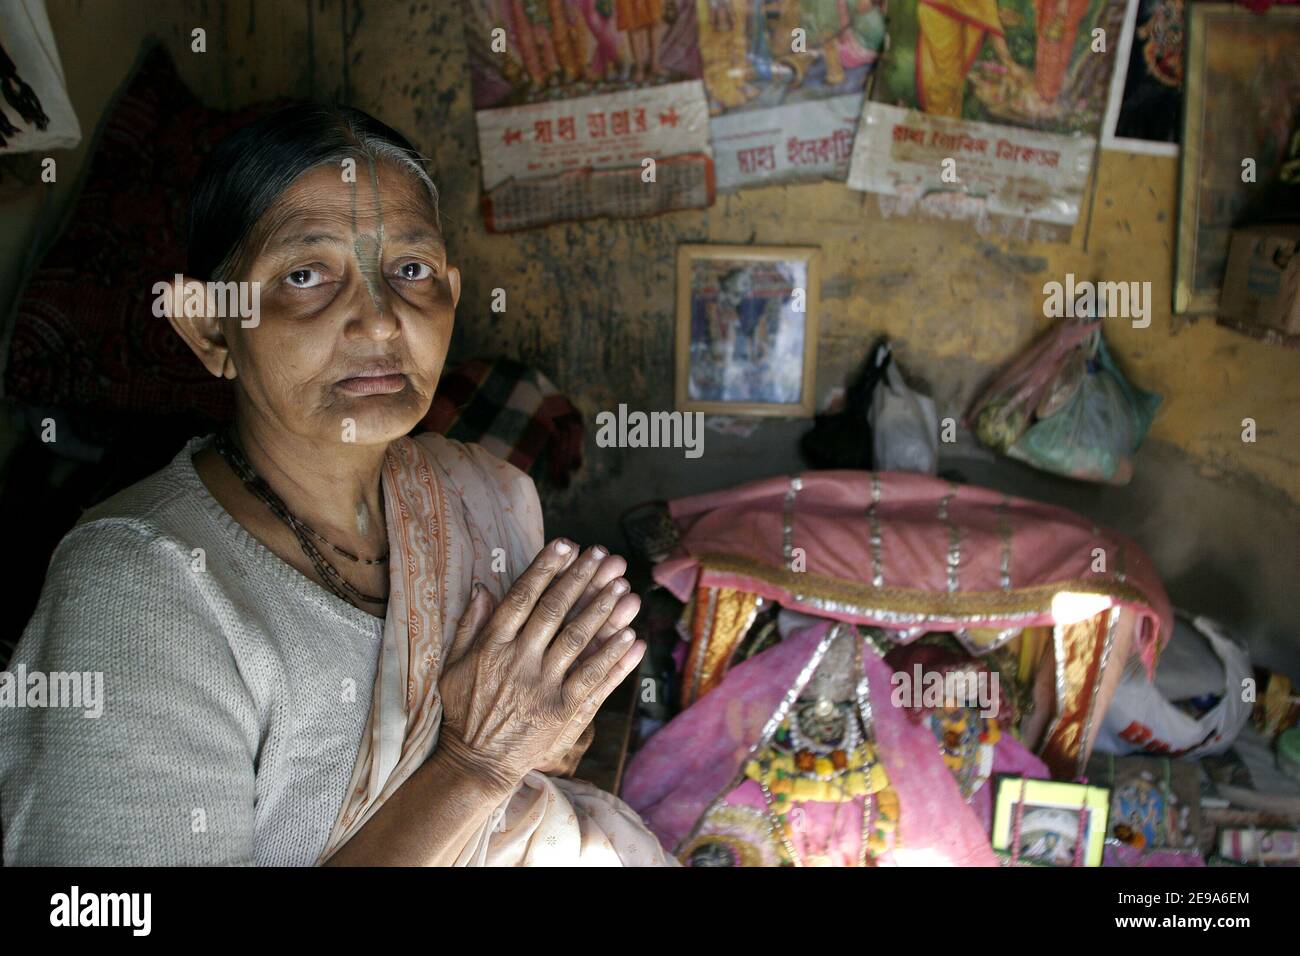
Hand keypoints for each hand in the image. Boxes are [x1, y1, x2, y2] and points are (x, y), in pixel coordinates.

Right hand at [437, 539, 644, 791]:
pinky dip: (613, 659)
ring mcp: (543, 688)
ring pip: (578, 641)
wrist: (476, 763)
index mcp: (492, 647)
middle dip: (581, 579)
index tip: (565, 544)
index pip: (522, 598)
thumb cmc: (464, 711)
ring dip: (603, 611)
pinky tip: (632, 637)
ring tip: (623, 585)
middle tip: (603, 555)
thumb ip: (469, 626)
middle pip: (555, 612)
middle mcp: (519, 662)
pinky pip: (593, 680)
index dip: (545, 569)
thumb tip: (483, 587)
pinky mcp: (563, 713)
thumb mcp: (453, 666)